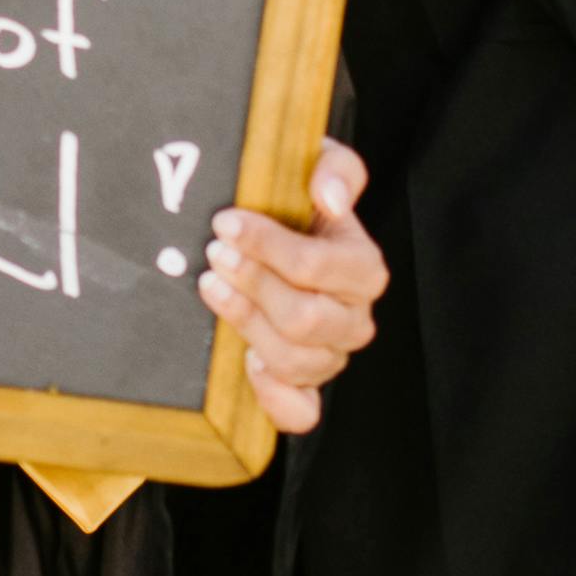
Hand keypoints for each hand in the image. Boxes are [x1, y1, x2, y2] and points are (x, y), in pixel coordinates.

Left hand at [201, 139, 383, 434]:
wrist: (285, 229)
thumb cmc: (300, 198)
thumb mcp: (320, 163)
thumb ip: (336, 168)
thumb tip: (330, 197)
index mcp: (364, 269)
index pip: (316, 267)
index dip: (266, 246)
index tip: (225, 223)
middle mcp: (354, 318)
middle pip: (303, 318)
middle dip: (251, 284)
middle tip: (213, 255)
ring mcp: (332, 355)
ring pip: (293, 360)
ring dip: (245, 322)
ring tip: (211, 287)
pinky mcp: (307, 385)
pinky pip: (302, 412)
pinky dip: (274, 396)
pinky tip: (246, 363)